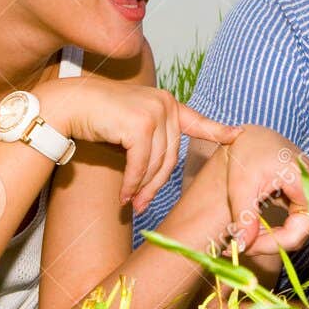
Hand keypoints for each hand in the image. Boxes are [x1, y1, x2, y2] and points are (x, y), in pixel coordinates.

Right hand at [37, 78, 242, 212]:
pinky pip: (141, 165)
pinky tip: (124, 195)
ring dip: (142, 188)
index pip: (197, 121)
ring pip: (156, 164)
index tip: (238, 135)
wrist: (69, 104)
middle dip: (156, 185)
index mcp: (167, 102)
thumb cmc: (97, 117)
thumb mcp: (132, 125)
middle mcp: (165, 104)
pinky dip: (132, 183)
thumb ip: (153, 139)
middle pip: (170, 157)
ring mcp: (154, 112)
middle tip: (143, 205)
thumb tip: (160, 173)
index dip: (218, 130)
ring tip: (131, 202)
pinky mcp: (140, 125)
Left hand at [190, 124, 308, 261]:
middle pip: (300, 233)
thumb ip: (244, 214)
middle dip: (270, 244)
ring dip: (268, 241)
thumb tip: (245, 246)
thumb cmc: (250, 154)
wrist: (254, 141)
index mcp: (306, 178)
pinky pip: (291, 231)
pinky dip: (270, 236)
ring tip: (240, 237)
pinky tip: (252, 236)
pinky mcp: (304, 207)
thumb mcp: (240, 183)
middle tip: (237, 246)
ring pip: (294, 236)